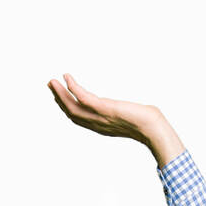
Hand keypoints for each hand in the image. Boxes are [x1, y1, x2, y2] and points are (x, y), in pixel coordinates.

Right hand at [47, 73, 184, 164]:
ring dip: (60, 94)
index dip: (67, 106)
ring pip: (73, 107)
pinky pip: (83, 98)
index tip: (60, 94)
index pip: (79, 118)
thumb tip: (133, 108)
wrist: (154, 128)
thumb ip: (125, 113)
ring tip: (52, 81)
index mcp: (102, 126)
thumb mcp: (131, 116)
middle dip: (59, 99)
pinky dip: (73, 87)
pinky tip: (67, 77)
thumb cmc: (148, 123)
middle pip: (72, 113)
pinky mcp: (104, 109)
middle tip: (51, 85)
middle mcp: (98, 124)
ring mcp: (100, 117)